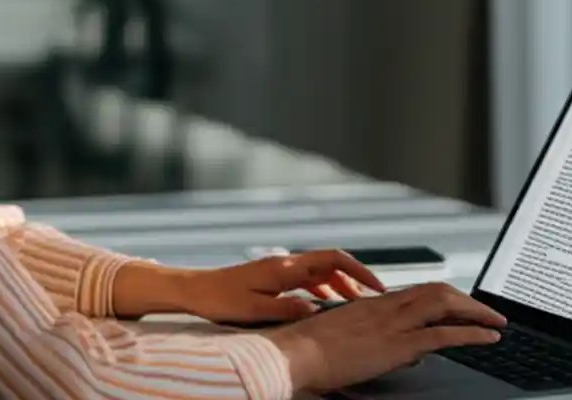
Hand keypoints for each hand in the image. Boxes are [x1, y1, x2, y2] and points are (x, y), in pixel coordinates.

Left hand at [180, 250, 386, 323]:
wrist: (196, 290)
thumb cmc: (220, 299)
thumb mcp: (254, 309)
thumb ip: (287, 309)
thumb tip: (318, 311)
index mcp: (285, 267)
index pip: (332, 260)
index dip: (358, 270)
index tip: (376, 286)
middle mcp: (287, 264)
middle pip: (332, 264)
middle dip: (356, 279)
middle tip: (373, 299)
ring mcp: (282, 270)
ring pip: (321, 273)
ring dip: (341, 287)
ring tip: (355, 306)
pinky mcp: (276, 278)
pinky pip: (308, 281)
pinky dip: (324, 291)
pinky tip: (327, 307)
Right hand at [261, 282, 507, 393]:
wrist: (295, 354)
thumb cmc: (311, 352)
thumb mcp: (347, 338)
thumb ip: (377, 339)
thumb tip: (409, 352)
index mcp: (373, 304)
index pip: (419, 292)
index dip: (446, 298)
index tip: (462, 306)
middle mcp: (387, 306)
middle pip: (438, 291)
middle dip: (468, 301)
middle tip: (488, 312)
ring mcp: (393, 323)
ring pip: (446, 304)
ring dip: (476, 312)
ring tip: (496, 322)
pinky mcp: (397, 343)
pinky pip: (444, 333)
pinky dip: (472, 333)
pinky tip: (488, 337)